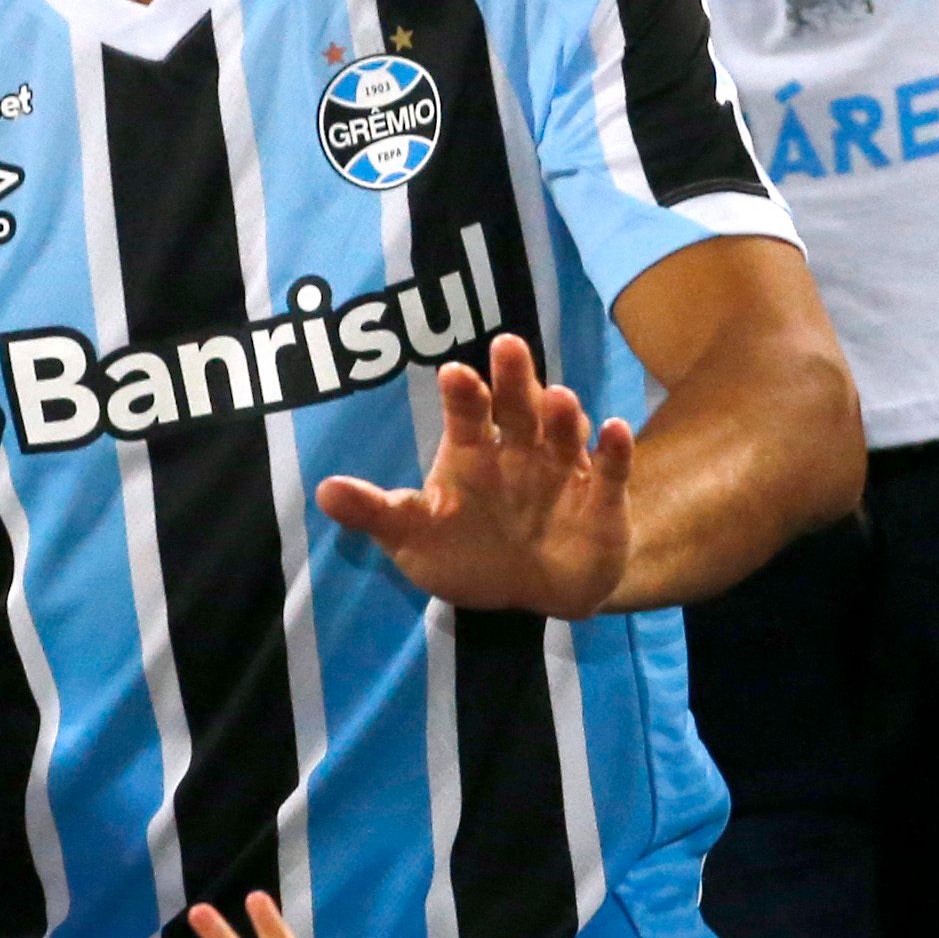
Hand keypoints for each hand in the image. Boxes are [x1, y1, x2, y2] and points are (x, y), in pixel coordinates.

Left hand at [316, 337, 632, 618]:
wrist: (534, 592)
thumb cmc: (468, 554)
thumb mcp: (414, 538)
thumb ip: (375, 514)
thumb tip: (323, 492)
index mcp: (472, 452)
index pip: (466, 415)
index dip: (463, 395)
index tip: (455, 373)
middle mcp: (519, 449)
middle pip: (517, 407)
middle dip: (514, 379)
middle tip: (507, 346)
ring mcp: (563, 470)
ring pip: (563, 433)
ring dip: (562, 415)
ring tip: (558, 397)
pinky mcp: (602, 498)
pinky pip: (611, 470)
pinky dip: (616, 452)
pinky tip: (615, 432)